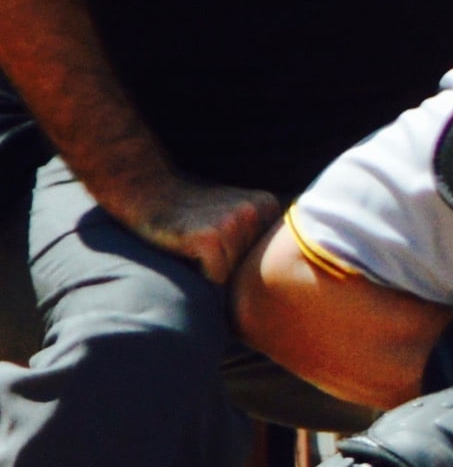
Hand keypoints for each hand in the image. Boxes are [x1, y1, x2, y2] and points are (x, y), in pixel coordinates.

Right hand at [120, 173, 276, 290]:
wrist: (148, 190)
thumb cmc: (191, 209)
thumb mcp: (235, 211)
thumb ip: (261, 231)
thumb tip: (290, 270)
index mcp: (268, 206)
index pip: (269, 257)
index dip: (241, 254)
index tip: (221, 234)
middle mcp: (257, 212)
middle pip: (253, 267)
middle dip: (229, 261)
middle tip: (205, 237)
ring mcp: (235, 223)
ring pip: (234, 274)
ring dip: (214, 266)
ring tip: (197, 240)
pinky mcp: (210, 237)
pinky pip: (217, 277)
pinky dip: (201, 272)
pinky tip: (188, 246)